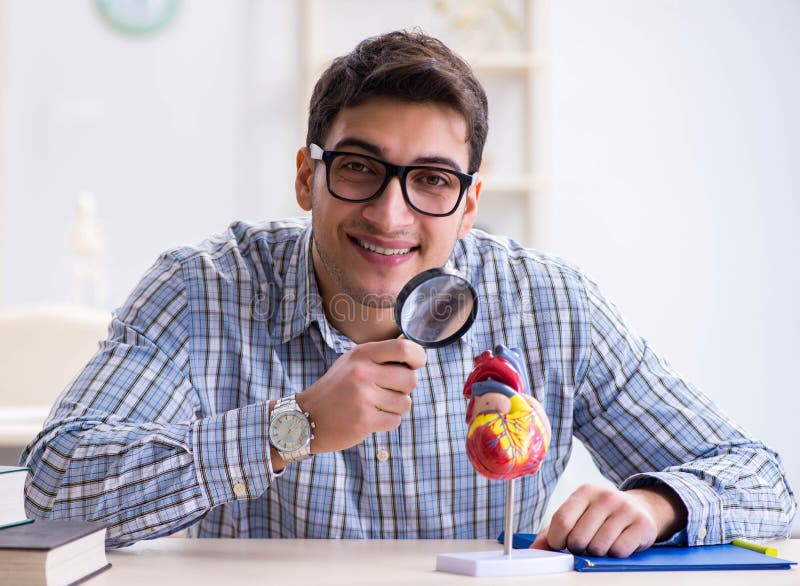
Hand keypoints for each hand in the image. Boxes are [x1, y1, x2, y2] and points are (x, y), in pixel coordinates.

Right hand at [294, 338, 426, 454]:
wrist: (306, 418)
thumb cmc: (336, 389)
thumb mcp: (353, 362)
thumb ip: (381, 356)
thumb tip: (414, 348)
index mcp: (362, 354)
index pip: (403, 348)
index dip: (418, 357)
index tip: (416, 364)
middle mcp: (362, 372)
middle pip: (410, 379)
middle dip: (404, 389)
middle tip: (388, 392)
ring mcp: (363, 396)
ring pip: (404, 403)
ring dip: (394, 408)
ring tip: (374, 406)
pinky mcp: (364, 420)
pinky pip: (395, 420)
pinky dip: (386, 422)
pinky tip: (370, 418)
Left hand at [531, 484, 686, 556]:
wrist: (640, 508)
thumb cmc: (600, 515)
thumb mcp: (577, 515)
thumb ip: (553, 531)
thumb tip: (535, 550)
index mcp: (584, 492)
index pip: (561, 521)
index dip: (556, 540)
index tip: (560, 545)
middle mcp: (605, 497)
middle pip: (578, 538)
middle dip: (578, 548)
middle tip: (584, 543)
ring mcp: (625, 509)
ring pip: (598, 547)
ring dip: (597, 552)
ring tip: (601, 542)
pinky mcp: (642, 525)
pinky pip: (619, 552)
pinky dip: (615, 554)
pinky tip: (618, 543)